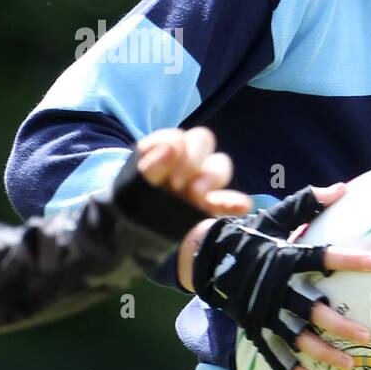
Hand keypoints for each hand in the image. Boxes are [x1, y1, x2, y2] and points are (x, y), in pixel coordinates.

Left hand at [134, 127, 252, 215]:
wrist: (128, 232)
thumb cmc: (133, 199)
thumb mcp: (134, 183)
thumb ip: (149, 166)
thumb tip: (169, 148)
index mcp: (164, 150)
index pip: (174, 137)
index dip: (170, 146)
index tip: (164, 159)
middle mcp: (186, 161)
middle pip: (203, 140)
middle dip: (192, 157)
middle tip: (176, 182)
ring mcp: (201, 183)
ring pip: (219, 165)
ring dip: (210, 176)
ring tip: (195, 195)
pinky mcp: (210, 207)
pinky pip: (229, 201)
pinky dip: (235, 202)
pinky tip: (242, 206)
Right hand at [185, 181, 370, 369]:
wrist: (204, 257)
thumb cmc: (248, 235)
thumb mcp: (274, 218)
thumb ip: (307, 204)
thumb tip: (342, 187)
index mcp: (282, 258)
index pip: (319, 257)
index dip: (347, 259)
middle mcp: (273, 288)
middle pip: (310, 309)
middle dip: (339, 324)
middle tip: (367, 336)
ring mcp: (261, 310)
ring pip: (295, 337)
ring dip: (323, 353)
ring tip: (350, 365)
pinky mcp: (251, 326)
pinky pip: (271, 352)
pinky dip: (288, 368)